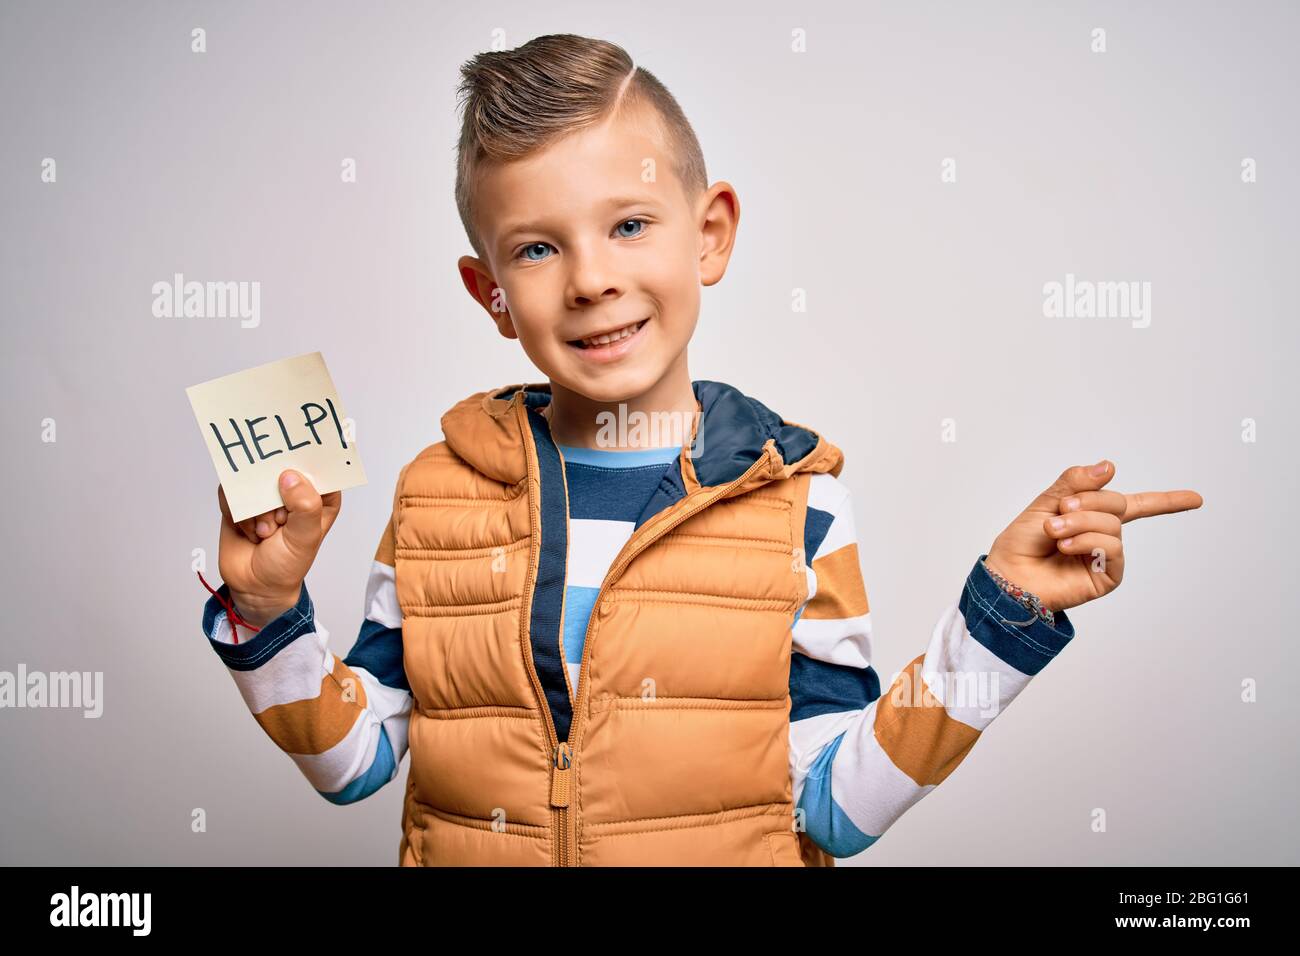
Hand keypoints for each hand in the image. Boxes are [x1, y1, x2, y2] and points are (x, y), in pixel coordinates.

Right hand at [215, 470, 341, 625]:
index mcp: (320, 496)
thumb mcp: (305, 537)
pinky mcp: (241, 500)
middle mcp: (294, 491)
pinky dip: (239, 514)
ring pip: (254, 480)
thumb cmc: (287, 563)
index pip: (320, 466)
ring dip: (257, 510)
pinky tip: (250, 533)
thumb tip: (290, 477)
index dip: (309, 462)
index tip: (298, 468)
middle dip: (276, 495)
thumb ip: (305, 506)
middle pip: (281, 467)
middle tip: (280, 520)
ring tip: (266, 533)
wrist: (255, 586)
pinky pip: (232, 492)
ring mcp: (266, 494)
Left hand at [984, 459, 1202, 612]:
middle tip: (1059, 512)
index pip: (1134, 504)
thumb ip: (1076, 483)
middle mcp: (1102, 536)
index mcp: (1091, 516)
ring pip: (1112, 525)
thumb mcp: (1046, 502)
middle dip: (1087, 502)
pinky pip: (1112, 548)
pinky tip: (1067, 546)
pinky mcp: (1106, 577)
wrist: (1007, 576)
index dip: (1167, 501)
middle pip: (1117, 504)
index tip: (1197, 498)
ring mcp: (1106, 557)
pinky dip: (1088, 540)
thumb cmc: (1021, 543)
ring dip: (1081, 522)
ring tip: (1054, 531)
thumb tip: (1109, 466)